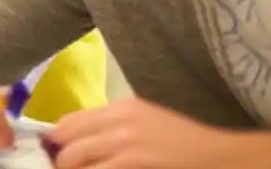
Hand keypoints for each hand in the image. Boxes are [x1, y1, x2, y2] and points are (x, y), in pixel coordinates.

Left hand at [48, 96, 270, 167]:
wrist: (219, 155)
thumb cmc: (183, 143)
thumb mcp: (143, 123)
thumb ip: (111, 128)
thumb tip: (75, 142)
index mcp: (117, 108)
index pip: (66, 122)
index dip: (55, 143)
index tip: (51, 157)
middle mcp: (116, 119)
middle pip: (64, 142)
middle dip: (58, 162)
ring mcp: (124, 141)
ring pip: (72, 159)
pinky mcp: (132, 161)